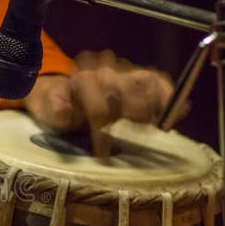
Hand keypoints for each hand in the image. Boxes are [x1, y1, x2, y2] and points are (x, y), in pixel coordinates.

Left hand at [24, 50, 180, 154]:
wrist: (59, 89)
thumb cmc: (55, 101)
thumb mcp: (46, 106)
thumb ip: (55, 107)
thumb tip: (64, 113)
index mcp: (83, 79)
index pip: (100, 105)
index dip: (104, 129)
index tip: (105, 153)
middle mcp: (105, 71)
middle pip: (127, 92)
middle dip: (135, 114)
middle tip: (143, 132)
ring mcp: (121, 72)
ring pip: (145, 84)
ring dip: (154, 106)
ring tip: (160, 125)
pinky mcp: (136, 76)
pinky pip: (157, 81)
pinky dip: (168, 96)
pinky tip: (178, 112)